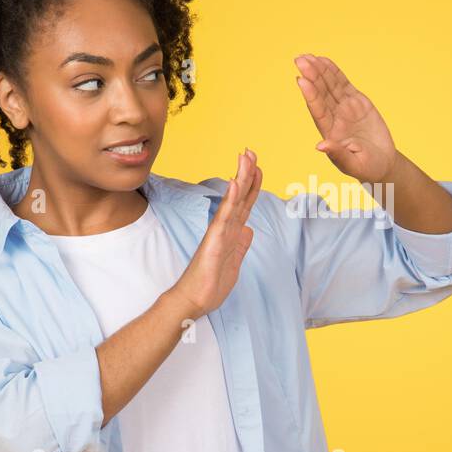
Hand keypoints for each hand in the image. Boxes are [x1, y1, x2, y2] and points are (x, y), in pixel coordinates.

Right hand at [168, 149, 262, 318]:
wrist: (194, 300)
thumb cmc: (211, 283)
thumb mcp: (234, 261)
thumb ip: (241, 244)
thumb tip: (248, 230)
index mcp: (232, 232)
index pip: (244, 203)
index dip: (252, 185)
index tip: (257, 166)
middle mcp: (225, 228)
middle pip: (239, 196)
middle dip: (247, 173)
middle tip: (250, 151)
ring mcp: (219, 233)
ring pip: (233, 201)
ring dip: (240, 178)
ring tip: (245, 157)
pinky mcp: (214, 241)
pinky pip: (224, 218)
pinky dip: (230, 200)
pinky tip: (235, 183)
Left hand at [294, 54, 397, 183]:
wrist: (382, 163)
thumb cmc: (367, 168)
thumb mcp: (354, 165)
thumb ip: (337, 155)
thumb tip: (320, 146)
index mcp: (330, 133)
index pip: (318, 111)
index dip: (310, 95)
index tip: (302, 80)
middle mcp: (334, 118)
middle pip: (321, 94)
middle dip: (312, 76)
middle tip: (300, 60)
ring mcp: (344, 109)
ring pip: (329, 86)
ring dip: (319, 71)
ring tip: (308, 56)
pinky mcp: (356, 102)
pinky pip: (343, 84)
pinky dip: (334, 72)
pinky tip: (323, 61)